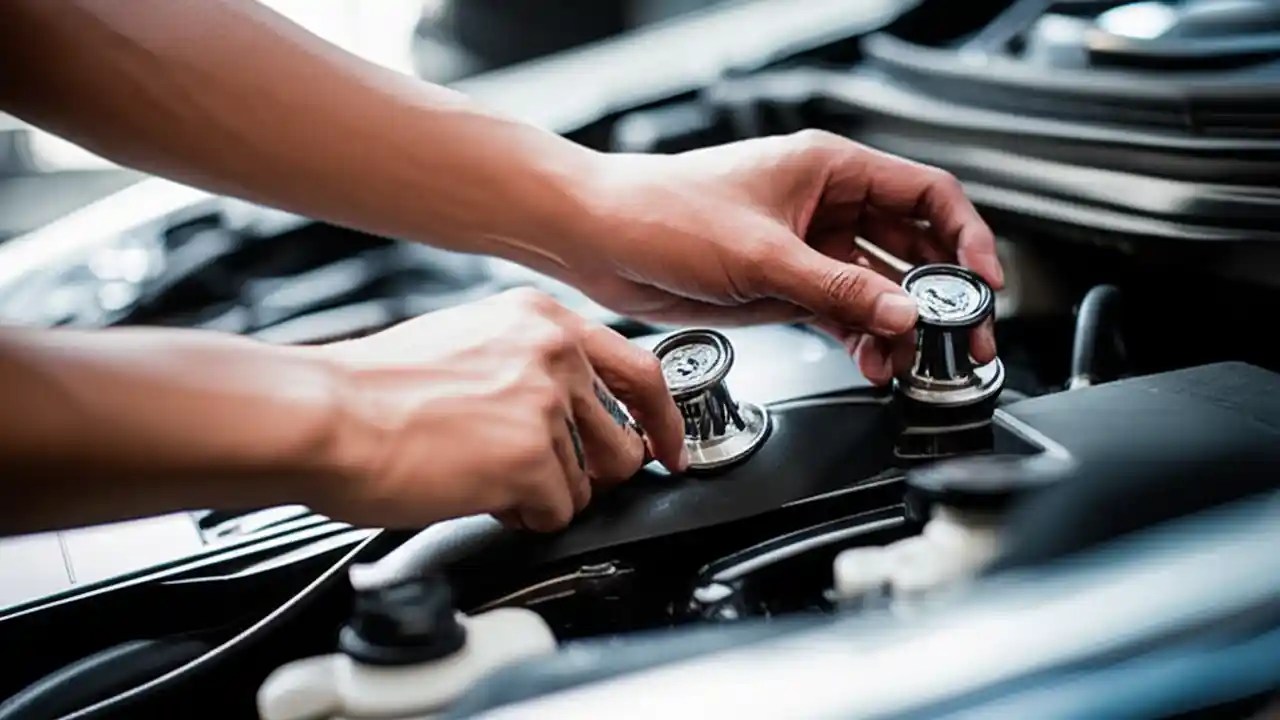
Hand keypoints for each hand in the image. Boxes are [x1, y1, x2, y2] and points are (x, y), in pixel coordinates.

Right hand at [311, 288, 685, 531]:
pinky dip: (522, 518)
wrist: (326, 414)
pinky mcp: (532, 457)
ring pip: (588, 485)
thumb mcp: (469, 341)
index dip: (663, 421)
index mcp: (540, 319)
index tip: (668, 448)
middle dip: (592, 476)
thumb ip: (530, 365)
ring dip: (546, 496)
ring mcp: (546, 404)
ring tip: (488, 480)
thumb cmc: (374, 387)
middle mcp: (553, 353)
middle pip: (623, 442)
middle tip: (548, 483)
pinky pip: (556, 514)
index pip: (640, 370)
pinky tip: (478, 495)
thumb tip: (572, 409)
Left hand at [565, 130, 1002, 384]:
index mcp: (829, 169)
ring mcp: (806, 248)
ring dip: (899, 324)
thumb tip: (903, 314)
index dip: (966, 238)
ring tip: (912, 361)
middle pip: (911, 246)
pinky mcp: (782, 285)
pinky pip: (842, 310)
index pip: (925, 195)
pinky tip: (872, 359)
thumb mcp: (762, 254)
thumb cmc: (664, 212)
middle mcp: (825, 206)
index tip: (983, 283)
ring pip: (878, 286)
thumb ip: (838, 288)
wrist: (601, 239)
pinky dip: (861, 336)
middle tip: (963, 338)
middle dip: (940, 294)